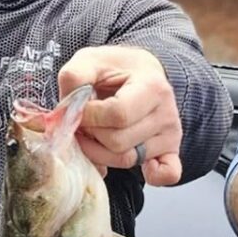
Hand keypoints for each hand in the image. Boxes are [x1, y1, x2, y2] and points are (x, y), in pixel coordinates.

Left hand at [59, 45, 182, 185]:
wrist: (141, 72)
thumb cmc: (115, 68)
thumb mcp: (91, 60)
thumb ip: (74, 77)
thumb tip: (68, 111)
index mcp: (152, 86)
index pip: (117, 115)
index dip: (89, 116)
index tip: (80, 108)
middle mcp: (166, 113)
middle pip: (119, 142)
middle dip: (91, 135)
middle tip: (85, 123)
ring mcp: (170, 134)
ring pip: (127, 160)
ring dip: (101, 153)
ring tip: (95, 134)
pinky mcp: (170, 151)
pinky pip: (169, 173)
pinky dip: (154, 176)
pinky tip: (143, 168)